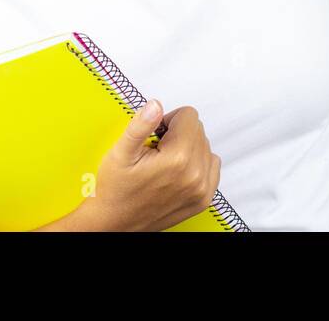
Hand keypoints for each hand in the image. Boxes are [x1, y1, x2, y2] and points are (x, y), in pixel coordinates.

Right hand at [82, 99, 221, 231]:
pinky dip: (197, 163)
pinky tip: (177, 171)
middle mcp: (195, 174)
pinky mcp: (203, 199)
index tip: (155, 135)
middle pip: (198, 129)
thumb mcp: (120, 152)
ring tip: (164, 162)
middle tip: (156, 151)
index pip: (189, 115)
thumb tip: (156, 105)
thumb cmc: (116, 190)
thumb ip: (140, 125)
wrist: (116, 223)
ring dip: (188, 148)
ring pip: (205, 146)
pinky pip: (212, 165)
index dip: (168, 120)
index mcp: (177, 159)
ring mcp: (202, 189)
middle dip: (178, 133)